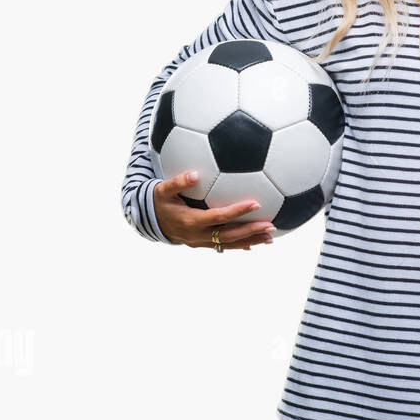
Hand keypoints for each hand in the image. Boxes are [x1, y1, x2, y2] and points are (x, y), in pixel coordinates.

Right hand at [152, 170, 275, 249]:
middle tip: (271, 226)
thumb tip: (195, 173)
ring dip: (250, 241)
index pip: (219, 217)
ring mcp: (200, 242)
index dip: (237, 211)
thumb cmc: (159, 201)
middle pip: (229, 235)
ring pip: (229, 244)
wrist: (148, 220)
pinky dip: (240, 245)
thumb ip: (178, 182)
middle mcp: (197, 234)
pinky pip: (223, 246)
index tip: (256, 203)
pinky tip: (256, 243)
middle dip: (251, 231)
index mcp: (190, 220)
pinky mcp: (202, 244)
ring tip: (270, 238)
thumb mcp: (163, 190)